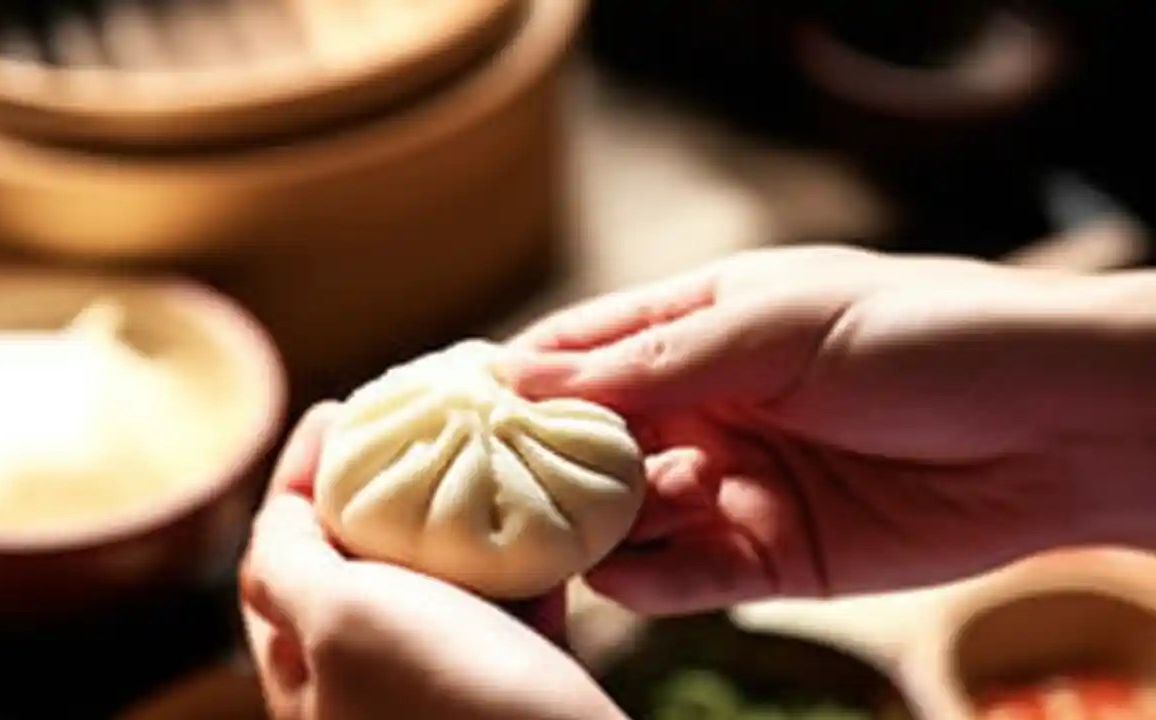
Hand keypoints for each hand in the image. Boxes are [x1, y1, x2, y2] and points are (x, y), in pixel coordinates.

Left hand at [240, 404, 624, 719]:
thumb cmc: (451, 703)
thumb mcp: (341, 622)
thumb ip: (286, 564)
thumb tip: (276, 512)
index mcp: (308, 679)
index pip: (275, 558)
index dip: (296, 474)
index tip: (339, 410)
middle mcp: (368, 690)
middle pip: (359, 565)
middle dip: (383, 490)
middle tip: (415, 425)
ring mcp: (444, 694)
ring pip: (439, 586)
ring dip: (460, 522)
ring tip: (484, 460)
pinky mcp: (515, 694)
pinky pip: (510, 614)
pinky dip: (523, 569)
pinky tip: (543, 535)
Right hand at [505, 245, 1155, 614]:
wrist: (1054, 427)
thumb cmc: (921, 337)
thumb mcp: (775, 326)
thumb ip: (653, 364)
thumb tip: (522, 376)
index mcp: (696, 328)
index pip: (575, 353)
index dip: (514, 382)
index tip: (452, 416)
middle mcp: (700, 409)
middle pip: (584, 445)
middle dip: (541, 470)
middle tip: (494, 495)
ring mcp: (728, 485)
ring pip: (621, 518)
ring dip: (595, 525)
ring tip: (585, 524)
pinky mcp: (765, 558)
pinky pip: (680, 577)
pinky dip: (647, 578)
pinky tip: (630, 568)